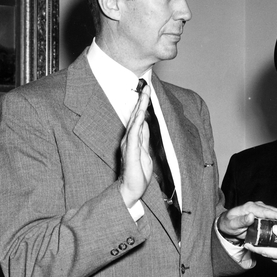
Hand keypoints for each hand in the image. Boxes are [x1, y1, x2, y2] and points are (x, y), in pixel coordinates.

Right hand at [119, 83, 152, 207]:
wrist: (131, 189)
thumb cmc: (137, 174)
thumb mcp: (144, 153)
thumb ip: (144, 139)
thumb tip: (146, 125)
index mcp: (133, 140)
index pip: (138, 119)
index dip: (142, 106)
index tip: (147, 93)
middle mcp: (129, 140)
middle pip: (136, 116)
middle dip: (141, 101)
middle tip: (146, 87)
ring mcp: (129, 144)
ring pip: (135, 121)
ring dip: (140, 107)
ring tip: (144, 94)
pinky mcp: (130, 151)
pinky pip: (134, 133)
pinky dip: (137, 122)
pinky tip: (140, 113)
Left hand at [217, 201, 276, 241]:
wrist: (226, 224)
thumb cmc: (228, 225)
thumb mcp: (232, 224)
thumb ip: (241, 221)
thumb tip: (251, 216)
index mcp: (250, 207)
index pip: (266, 211)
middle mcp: (256, 206)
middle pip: (274, 210)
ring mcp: (260, 209)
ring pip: (275, 212)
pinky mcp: (262, 213)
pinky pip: (273, 215)